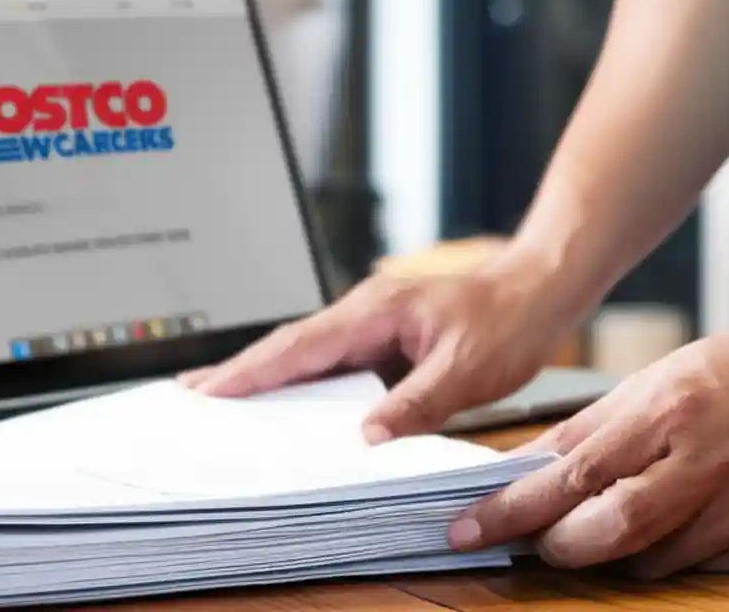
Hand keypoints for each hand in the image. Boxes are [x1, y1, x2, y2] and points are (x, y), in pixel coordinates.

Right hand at [180, 260, 576, 441]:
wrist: (538, 289)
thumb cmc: (508, 320)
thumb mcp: (465, 370)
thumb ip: (414, 404)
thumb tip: (365, 438)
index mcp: (375, 312)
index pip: (300, 347)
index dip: (252, 372)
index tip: (209, 390)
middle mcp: (365, 312)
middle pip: (291, 346)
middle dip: (240, 370)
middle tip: (190, 393)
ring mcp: (373, 322)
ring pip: (308, 353)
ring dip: (267, 374)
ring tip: (222, 397)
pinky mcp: (385, 336)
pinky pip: (334, 361)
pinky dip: (303, 378)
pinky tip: (291, 399)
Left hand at [447, 317, 728, 577]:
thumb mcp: (656, 377)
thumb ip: (587, 429)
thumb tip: (520, 471)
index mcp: (674, 407)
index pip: (572, 474)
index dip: (511, 509)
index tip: (464, 529)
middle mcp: (716, 460)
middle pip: (613, 532)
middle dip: (559, 545)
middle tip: (535, 540)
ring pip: (654, 563)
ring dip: (614, 553)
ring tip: (607, 524)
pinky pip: (704, 570)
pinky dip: (671, 557)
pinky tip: (673, 525)